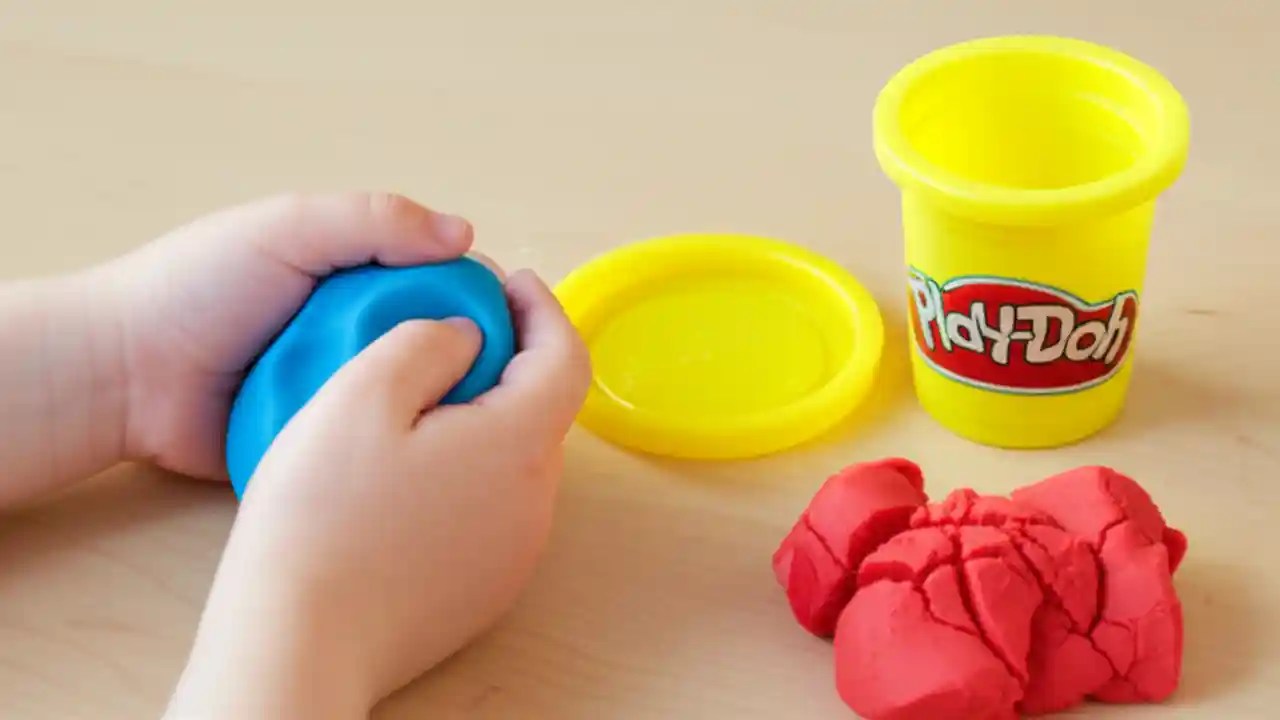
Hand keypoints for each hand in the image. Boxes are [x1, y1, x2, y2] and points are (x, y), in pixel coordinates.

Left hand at [102, 192, 474, 479]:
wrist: (121, 377)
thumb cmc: (198, 287)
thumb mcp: (287, 230)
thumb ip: (372, 221)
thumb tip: (465, 236)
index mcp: (354, 276)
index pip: (438, 280)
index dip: (477, 297)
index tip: (510, 324)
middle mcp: (356, 331)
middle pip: (435, 345)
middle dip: (467, 364)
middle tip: (500, 392)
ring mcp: (339, 389)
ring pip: (411, 400)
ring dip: (435, 413)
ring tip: (475, 437)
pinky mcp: (321, 442)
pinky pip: (370, 446)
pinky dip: (393, 451)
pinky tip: (429, 469)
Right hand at [165, 269, 590, 717]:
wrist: (299, 644)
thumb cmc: (323, 518)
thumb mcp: (361, 394)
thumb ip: (428, 342)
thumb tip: (468, 334)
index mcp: (518, 445)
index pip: (567, 355)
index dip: (542, 308)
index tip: (508, 282)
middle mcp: (535, 502)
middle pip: (543, 409)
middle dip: (510, 361)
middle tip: (454, 334)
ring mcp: (513, 552)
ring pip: (516, 460)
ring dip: (486, 419)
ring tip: (422, 402)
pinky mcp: (484, 588)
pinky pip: (492, 508)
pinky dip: (468, 471)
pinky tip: (409, 472)